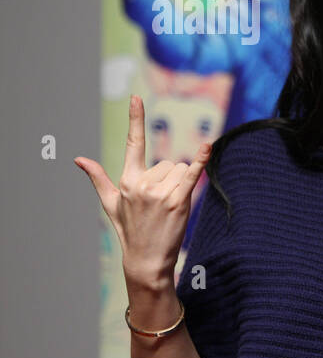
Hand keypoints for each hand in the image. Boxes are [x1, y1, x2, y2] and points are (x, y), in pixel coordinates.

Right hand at [75, 94, 210, 287]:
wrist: (145, 259)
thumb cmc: (129, 229)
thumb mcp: (109, 203)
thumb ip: (98, 177)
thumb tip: (79, 159)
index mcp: (126, 180)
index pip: (132, 143)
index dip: (135, 119)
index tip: (136, 97)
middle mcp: (142, 183)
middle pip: (167, 162)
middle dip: (167, 179)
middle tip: (159, 205)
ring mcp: (160, 192)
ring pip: (180, 170)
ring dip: (179, 185)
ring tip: (168, 208)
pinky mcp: (178, 201)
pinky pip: (192, 175)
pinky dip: (200, 160)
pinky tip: (207, 146)